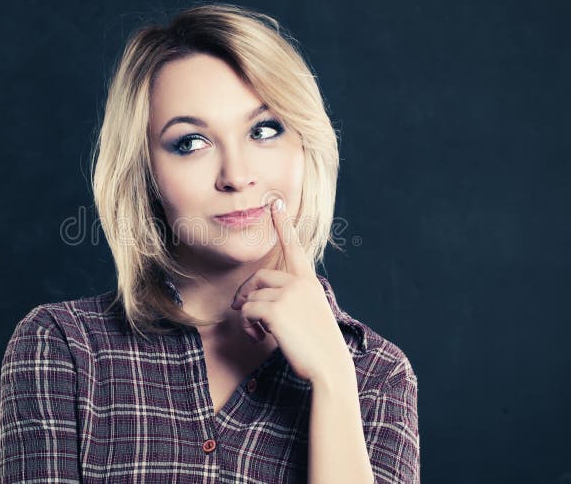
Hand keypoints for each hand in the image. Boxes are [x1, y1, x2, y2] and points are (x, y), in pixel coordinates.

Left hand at [231, 197, 353, 383]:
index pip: (294, 248)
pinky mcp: (276, 309)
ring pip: (251, 297)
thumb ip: (286, 300)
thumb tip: (248, 302)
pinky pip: (247, 311)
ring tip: (258, 334)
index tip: (276, 203)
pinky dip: (247, 326)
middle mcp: (300, 282)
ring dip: (248, 318)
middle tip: (242, 312)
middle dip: (246, 295)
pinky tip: (260, 338)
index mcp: (309, 282)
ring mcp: (288, 294)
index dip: (283, 224)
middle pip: (258, 278)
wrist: (329, 367)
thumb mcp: (307, 316)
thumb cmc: (317, 347)